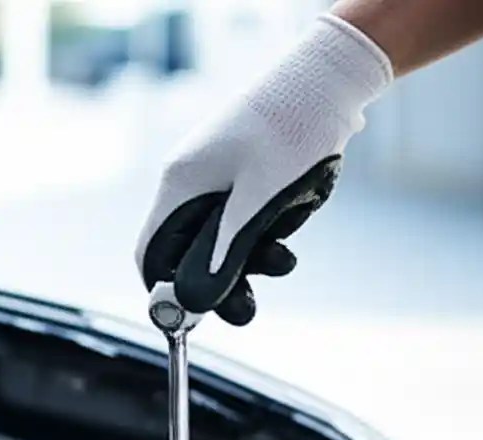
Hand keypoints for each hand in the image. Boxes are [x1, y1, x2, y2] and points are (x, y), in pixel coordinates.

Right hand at [135, 15, 392, 324]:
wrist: (330, 80)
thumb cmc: (292, 132)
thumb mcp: (260, 204)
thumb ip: (224, 254)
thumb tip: (193, 301)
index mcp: (181, 186)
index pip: (152, 254)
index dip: (165, 291)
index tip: (191, 318)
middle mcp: (191, 183)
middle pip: (188, 251)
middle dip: (219, 281)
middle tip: (248, 308)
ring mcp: (217, 178)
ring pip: (222, 239)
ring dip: (251, 255)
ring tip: (284, 252)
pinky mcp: (242, 176)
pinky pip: (243, 219)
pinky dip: (263, 231)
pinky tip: (290, 216)